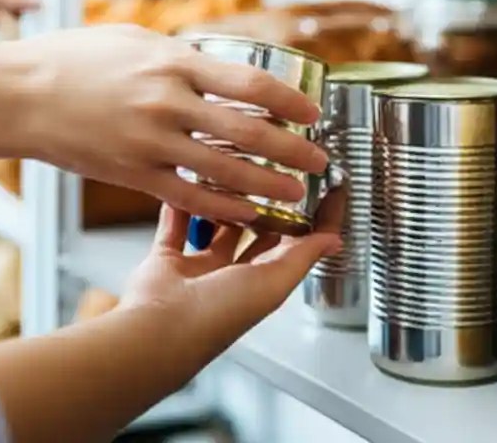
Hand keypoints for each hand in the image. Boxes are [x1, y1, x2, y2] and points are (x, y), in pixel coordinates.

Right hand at [0, 24, 327, 222]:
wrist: (16, 94)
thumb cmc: (71, 58)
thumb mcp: (132, 39)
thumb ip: (179, 55)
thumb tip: (217, 65)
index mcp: (173, 62)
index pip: (251, 84)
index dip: (290, 102)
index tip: (312, 112)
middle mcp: (167, 102)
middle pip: (249, 132)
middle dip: (292, 150)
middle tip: (319, 161)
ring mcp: (149, 142)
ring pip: (224, 171)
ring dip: (268, 185)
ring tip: (294, 194)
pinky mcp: (131, 173)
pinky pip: (188, 196)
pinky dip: (223, 208)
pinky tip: (247, 213)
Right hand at [119, 187, 345, 353]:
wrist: (161, 327)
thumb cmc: (219, 315)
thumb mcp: (273, 282)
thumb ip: (302, 257)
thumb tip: (334, 239)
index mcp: (263, 283)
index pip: (294, 244)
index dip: (311, 218)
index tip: (323, 188)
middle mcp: (233, 276)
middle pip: (255, 232)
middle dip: (265, 203)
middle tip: (274, 170)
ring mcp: (200, 269)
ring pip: (215, 226)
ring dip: (223, 202)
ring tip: (231, 170)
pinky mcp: (167, 261)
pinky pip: (175, 227)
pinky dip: (179, 208)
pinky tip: (187, 183)